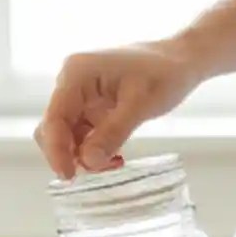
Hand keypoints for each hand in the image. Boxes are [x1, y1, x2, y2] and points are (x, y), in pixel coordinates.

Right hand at [33, 40, 204, 178]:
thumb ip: (113, 133)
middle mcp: (71, 82)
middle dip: (70, 154)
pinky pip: (82, 135)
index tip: (69, 176)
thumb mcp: (141, 104)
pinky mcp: (91, 106)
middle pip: (54, 128)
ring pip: (67, 135)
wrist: (181, 60)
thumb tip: (87, 162)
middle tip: (98, 171)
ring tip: (115, 164)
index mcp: (76, 73)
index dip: (56, 150)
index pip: (54, 118)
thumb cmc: (165, 73)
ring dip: (84, 155)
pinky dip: (94, 150)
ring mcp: (80, 95)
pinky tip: (116, 157)